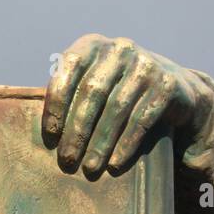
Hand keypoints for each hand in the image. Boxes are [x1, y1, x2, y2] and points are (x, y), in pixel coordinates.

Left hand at [41, 34, 213, 176]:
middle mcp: (120, 48)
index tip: (50, 136)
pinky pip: (142, 119)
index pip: (68, 70)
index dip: (56, 103)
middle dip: (77, 130)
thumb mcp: (94, 84)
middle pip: (93, 92)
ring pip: (117, 108)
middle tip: (67, 161)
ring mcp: (145, 64)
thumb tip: (41, 133)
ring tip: (89, 168)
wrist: (173, 87)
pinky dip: (126, 144)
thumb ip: (71, 95)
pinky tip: (115, 164)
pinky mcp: (166, 84)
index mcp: (93, 45)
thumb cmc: (117, 90)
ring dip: (100, 143)